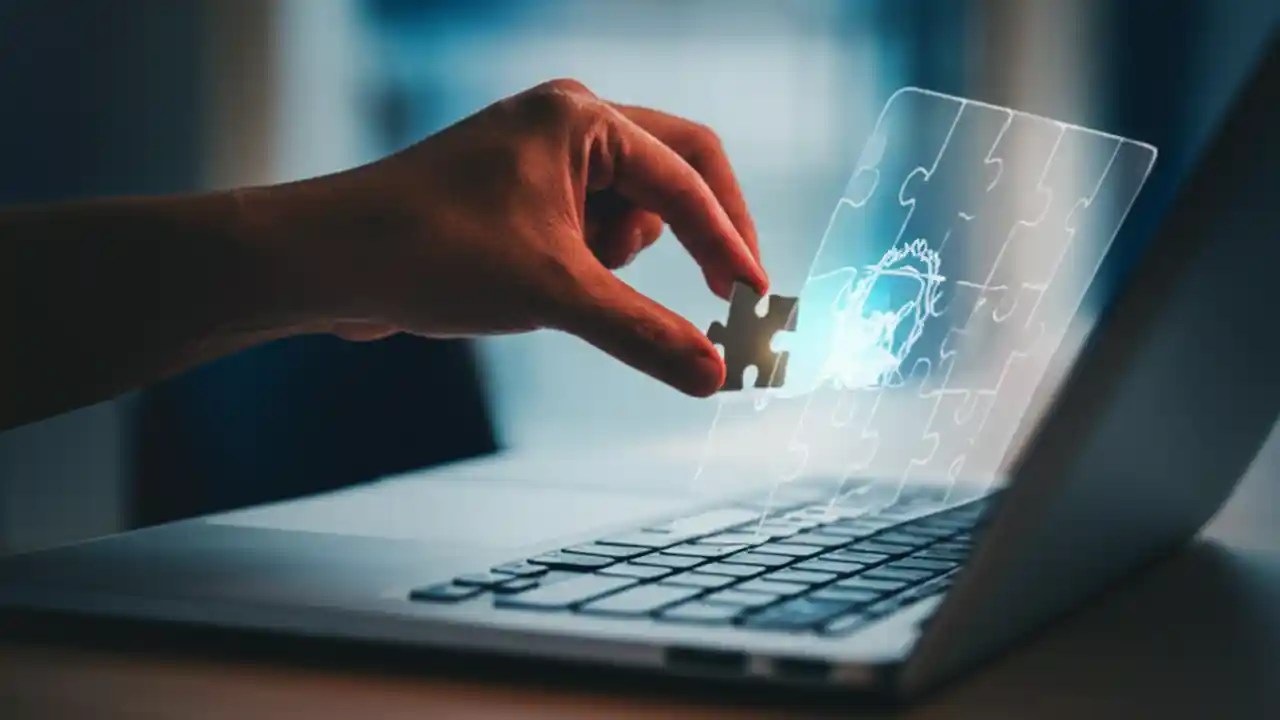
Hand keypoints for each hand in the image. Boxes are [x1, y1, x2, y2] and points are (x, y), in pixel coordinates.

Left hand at [248, 79, 766, 395]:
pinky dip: (588, 264)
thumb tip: (716, 375)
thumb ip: (644, 334)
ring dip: (621, 257)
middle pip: (676, 172)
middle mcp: (569, 124)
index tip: (755, 302)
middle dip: (701, 235)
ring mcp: (543, 156)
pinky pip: (589, 228)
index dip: (730, 244)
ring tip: (561, 285)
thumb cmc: (429, 251)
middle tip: (729, 294)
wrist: (328, 260)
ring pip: (629, 209)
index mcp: (583, 119)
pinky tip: (534, 287)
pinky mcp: (522, 194)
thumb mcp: (552, 295)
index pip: (688, 179)